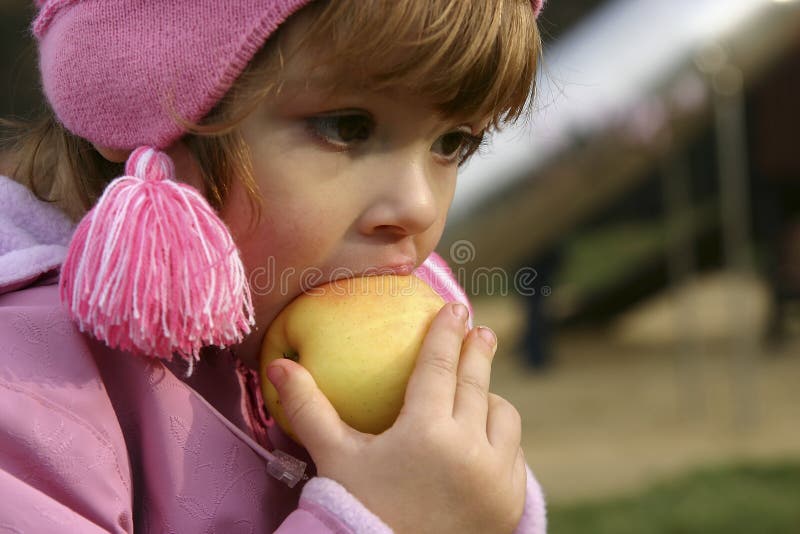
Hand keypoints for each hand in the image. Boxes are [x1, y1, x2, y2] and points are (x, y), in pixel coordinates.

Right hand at [266, 302, 526, 533]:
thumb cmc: (360, 512)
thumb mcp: (335, 460)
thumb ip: (309, 410)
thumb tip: (277, 366)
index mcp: (427, 432)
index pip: (441, 365)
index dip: (447, 332)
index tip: (456, 309)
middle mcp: (470, 449)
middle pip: (478, 383)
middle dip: (478, 351)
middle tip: (479, 329)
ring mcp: (497, 478)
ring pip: (504, 417)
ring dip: (490, 398)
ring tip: (478, 390)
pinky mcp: (511, 502)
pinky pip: (514, 454)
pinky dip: (500, 439)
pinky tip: (485, 437)